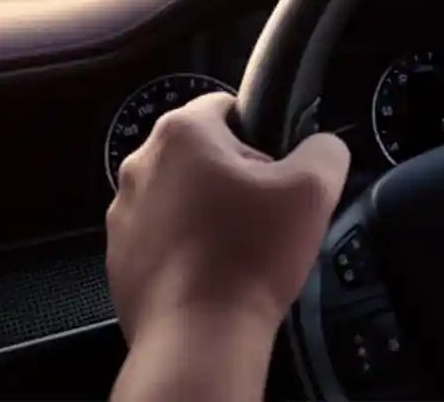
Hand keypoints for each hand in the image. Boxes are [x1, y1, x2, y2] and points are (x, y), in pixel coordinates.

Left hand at [106, 92, 349, 344]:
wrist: (198, 338)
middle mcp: (141, 164)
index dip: (262, 137)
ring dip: (207, 213)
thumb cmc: (250, 256)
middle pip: (201, 154)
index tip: (278, 174)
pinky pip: (160, 238)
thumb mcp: (312, 191)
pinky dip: (184, 249)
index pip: (227, 106)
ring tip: (238, 251)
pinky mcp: (118, 255)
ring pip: (179, 196)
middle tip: (264, 215)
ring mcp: (122, 212)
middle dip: (234, 177)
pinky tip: (211, 275)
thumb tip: (321, 147)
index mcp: (181, 132)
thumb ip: (325, 150)